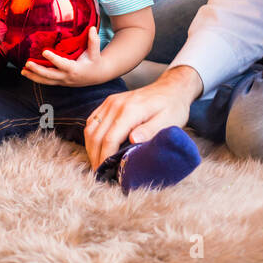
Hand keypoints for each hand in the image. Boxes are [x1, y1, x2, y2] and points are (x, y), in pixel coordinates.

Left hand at [24, 26, 101, 86]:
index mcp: (75, 69)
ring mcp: (62, 81)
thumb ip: (94, 40)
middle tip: (27, 63)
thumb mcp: (96, 52)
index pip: (62, 64)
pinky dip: (37, 78)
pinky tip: (28, 73)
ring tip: (23, 71)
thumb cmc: (95, 61)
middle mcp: (67, 77)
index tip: (44, 51)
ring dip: (34, 77)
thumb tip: (91, 28)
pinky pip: (46, 81)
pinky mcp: (59, 82)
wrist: (97, 75)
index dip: (53, 58)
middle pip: (50, 75)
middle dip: (38, 70)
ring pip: (46, 81)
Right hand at [82, 66, 200, 170]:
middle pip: (96, 135)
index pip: (109, 139)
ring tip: (97, 164)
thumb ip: (150, 131)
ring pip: (90, 128)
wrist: (171, 88)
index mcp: (130, 111)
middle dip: (95, 157)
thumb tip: (133, 140)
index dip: (105, 158)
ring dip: (91, 148)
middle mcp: (116, 105)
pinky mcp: (109, 102)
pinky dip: (91, 136)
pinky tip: (96, 148)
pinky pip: (92, 120)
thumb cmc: (172, 107)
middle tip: (100, 174)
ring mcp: (110, 102)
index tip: (105, 174)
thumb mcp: (169, 121)